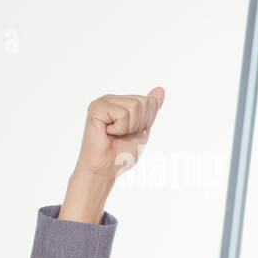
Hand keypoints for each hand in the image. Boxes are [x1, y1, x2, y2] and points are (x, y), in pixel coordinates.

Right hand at [62, 88, 164, 223]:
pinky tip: (107, 133)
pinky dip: (120, 129)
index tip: (131, 132)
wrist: (105, 168)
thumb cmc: (121, 153)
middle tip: (122, 135)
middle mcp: (111, 98)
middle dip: (139, 124)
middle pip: (144, 102)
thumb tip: (161, 89)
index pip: (151, 102)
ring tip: (114, 134)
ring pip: (135, 106)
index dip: (147, 122)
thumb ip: (151, 110)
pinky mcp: (96, 108)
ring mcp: (102, 101)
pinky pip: (123, 114)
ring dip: (130, 127)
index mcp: (122, 102)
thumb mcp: (143, 129)